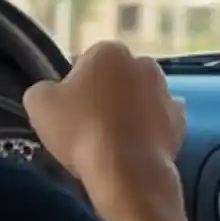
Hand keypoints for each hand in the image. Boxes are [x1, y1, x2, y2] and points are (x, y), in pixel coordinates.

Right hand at [23, 40, 184, 187]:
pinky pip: (157, 122)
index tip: (69, 113)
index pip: (86, 64)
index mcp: (110, 51)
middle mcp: (144, 63)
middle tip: (87, 128)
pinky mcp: (180, 119)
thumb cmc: (80, 130)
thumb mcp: (39, 103)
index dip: (74, 90)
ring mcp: (167, 91)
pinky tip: (132, 150)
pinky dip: (147, 132)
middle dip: (105, 97)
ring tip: (110, 143)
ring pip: (139, 100)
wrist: (126, 169)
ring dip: (128, 114)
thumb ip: (43, 89)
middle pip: (116, 80)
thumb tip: (52, 91)